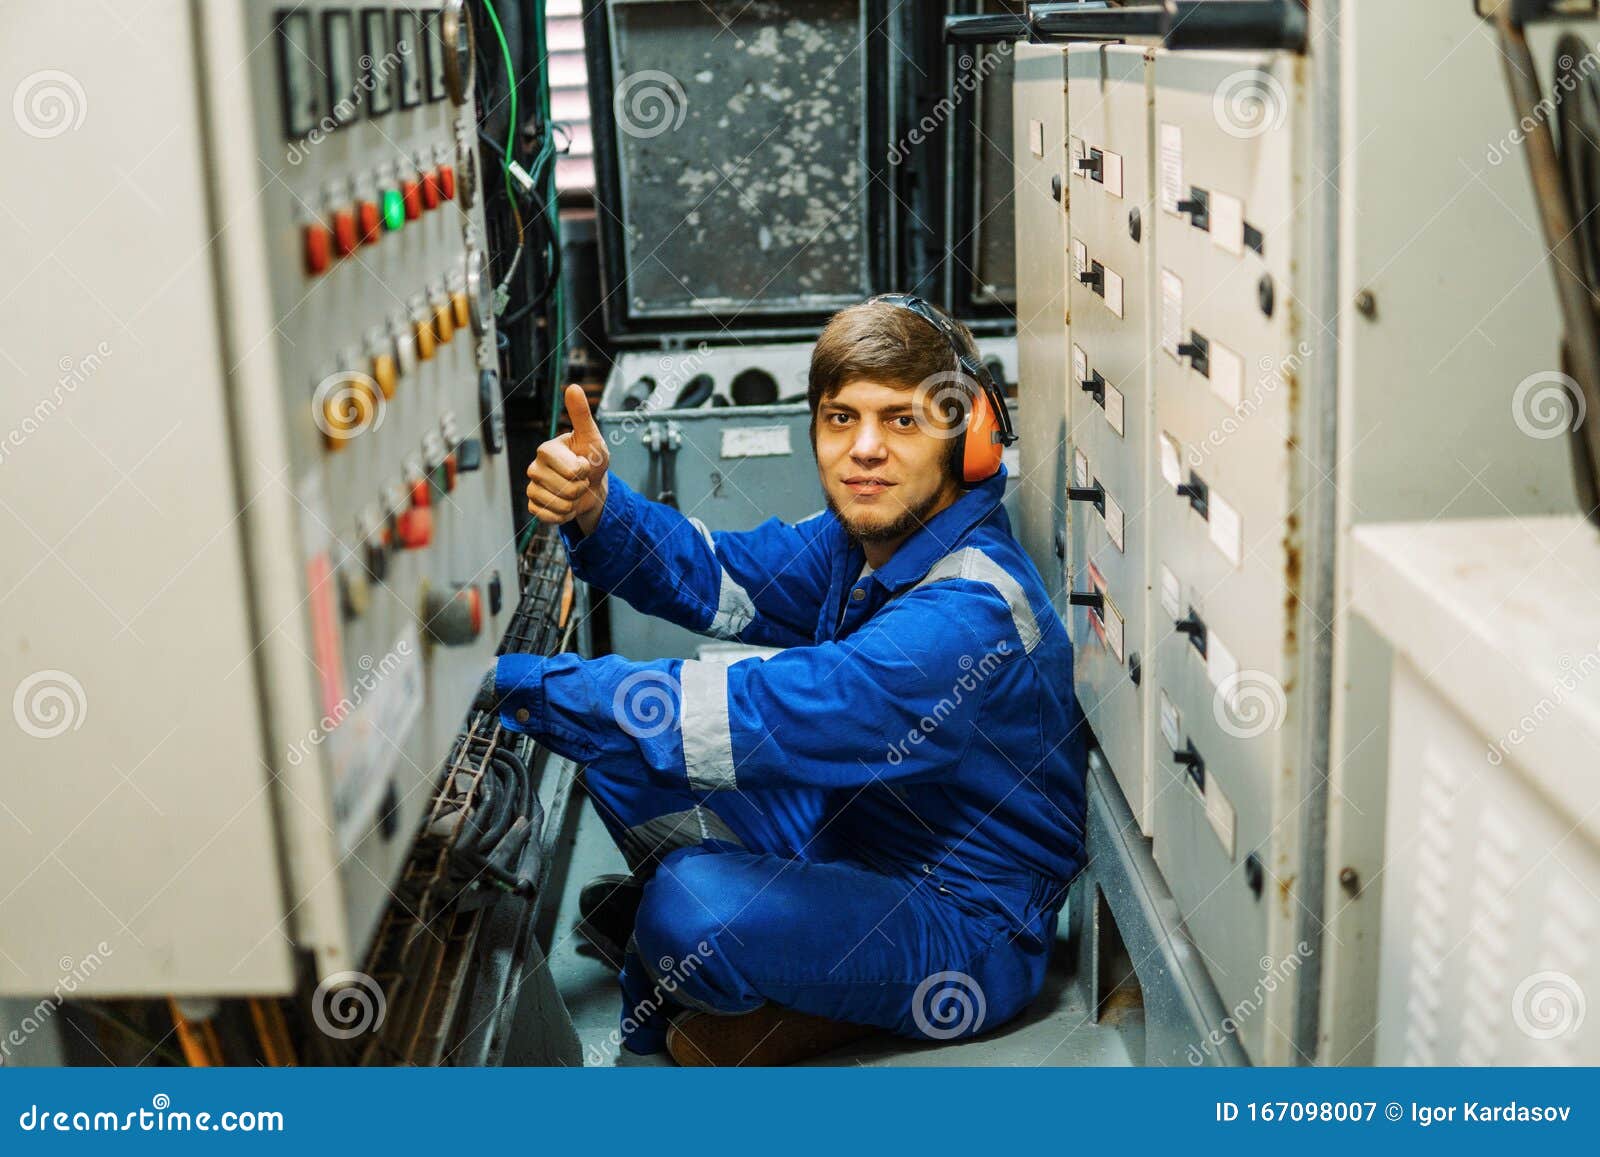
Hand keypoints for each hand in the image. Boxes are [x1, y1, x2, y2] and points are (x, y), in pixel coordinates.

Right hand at [526, 384, 610, 534]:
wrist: (591, 484)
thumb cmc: (591, 458)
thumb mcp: (591, 436)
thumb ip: (581, 414)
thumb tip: (573, 387)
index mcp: (546, 450)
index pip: (573, 471)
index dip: (586, 470)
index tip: (584, 462)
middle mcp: (534, 467)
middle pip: (568, 490)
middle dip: (581, 487)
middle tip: (580, 478)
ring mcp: (532, 487)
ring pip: (560, 505)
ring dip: (574, 501)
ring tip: (574, 489)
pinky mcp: (533, 505)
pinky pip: (550, 517)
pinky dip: (564, 514)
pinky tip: (565, 503)